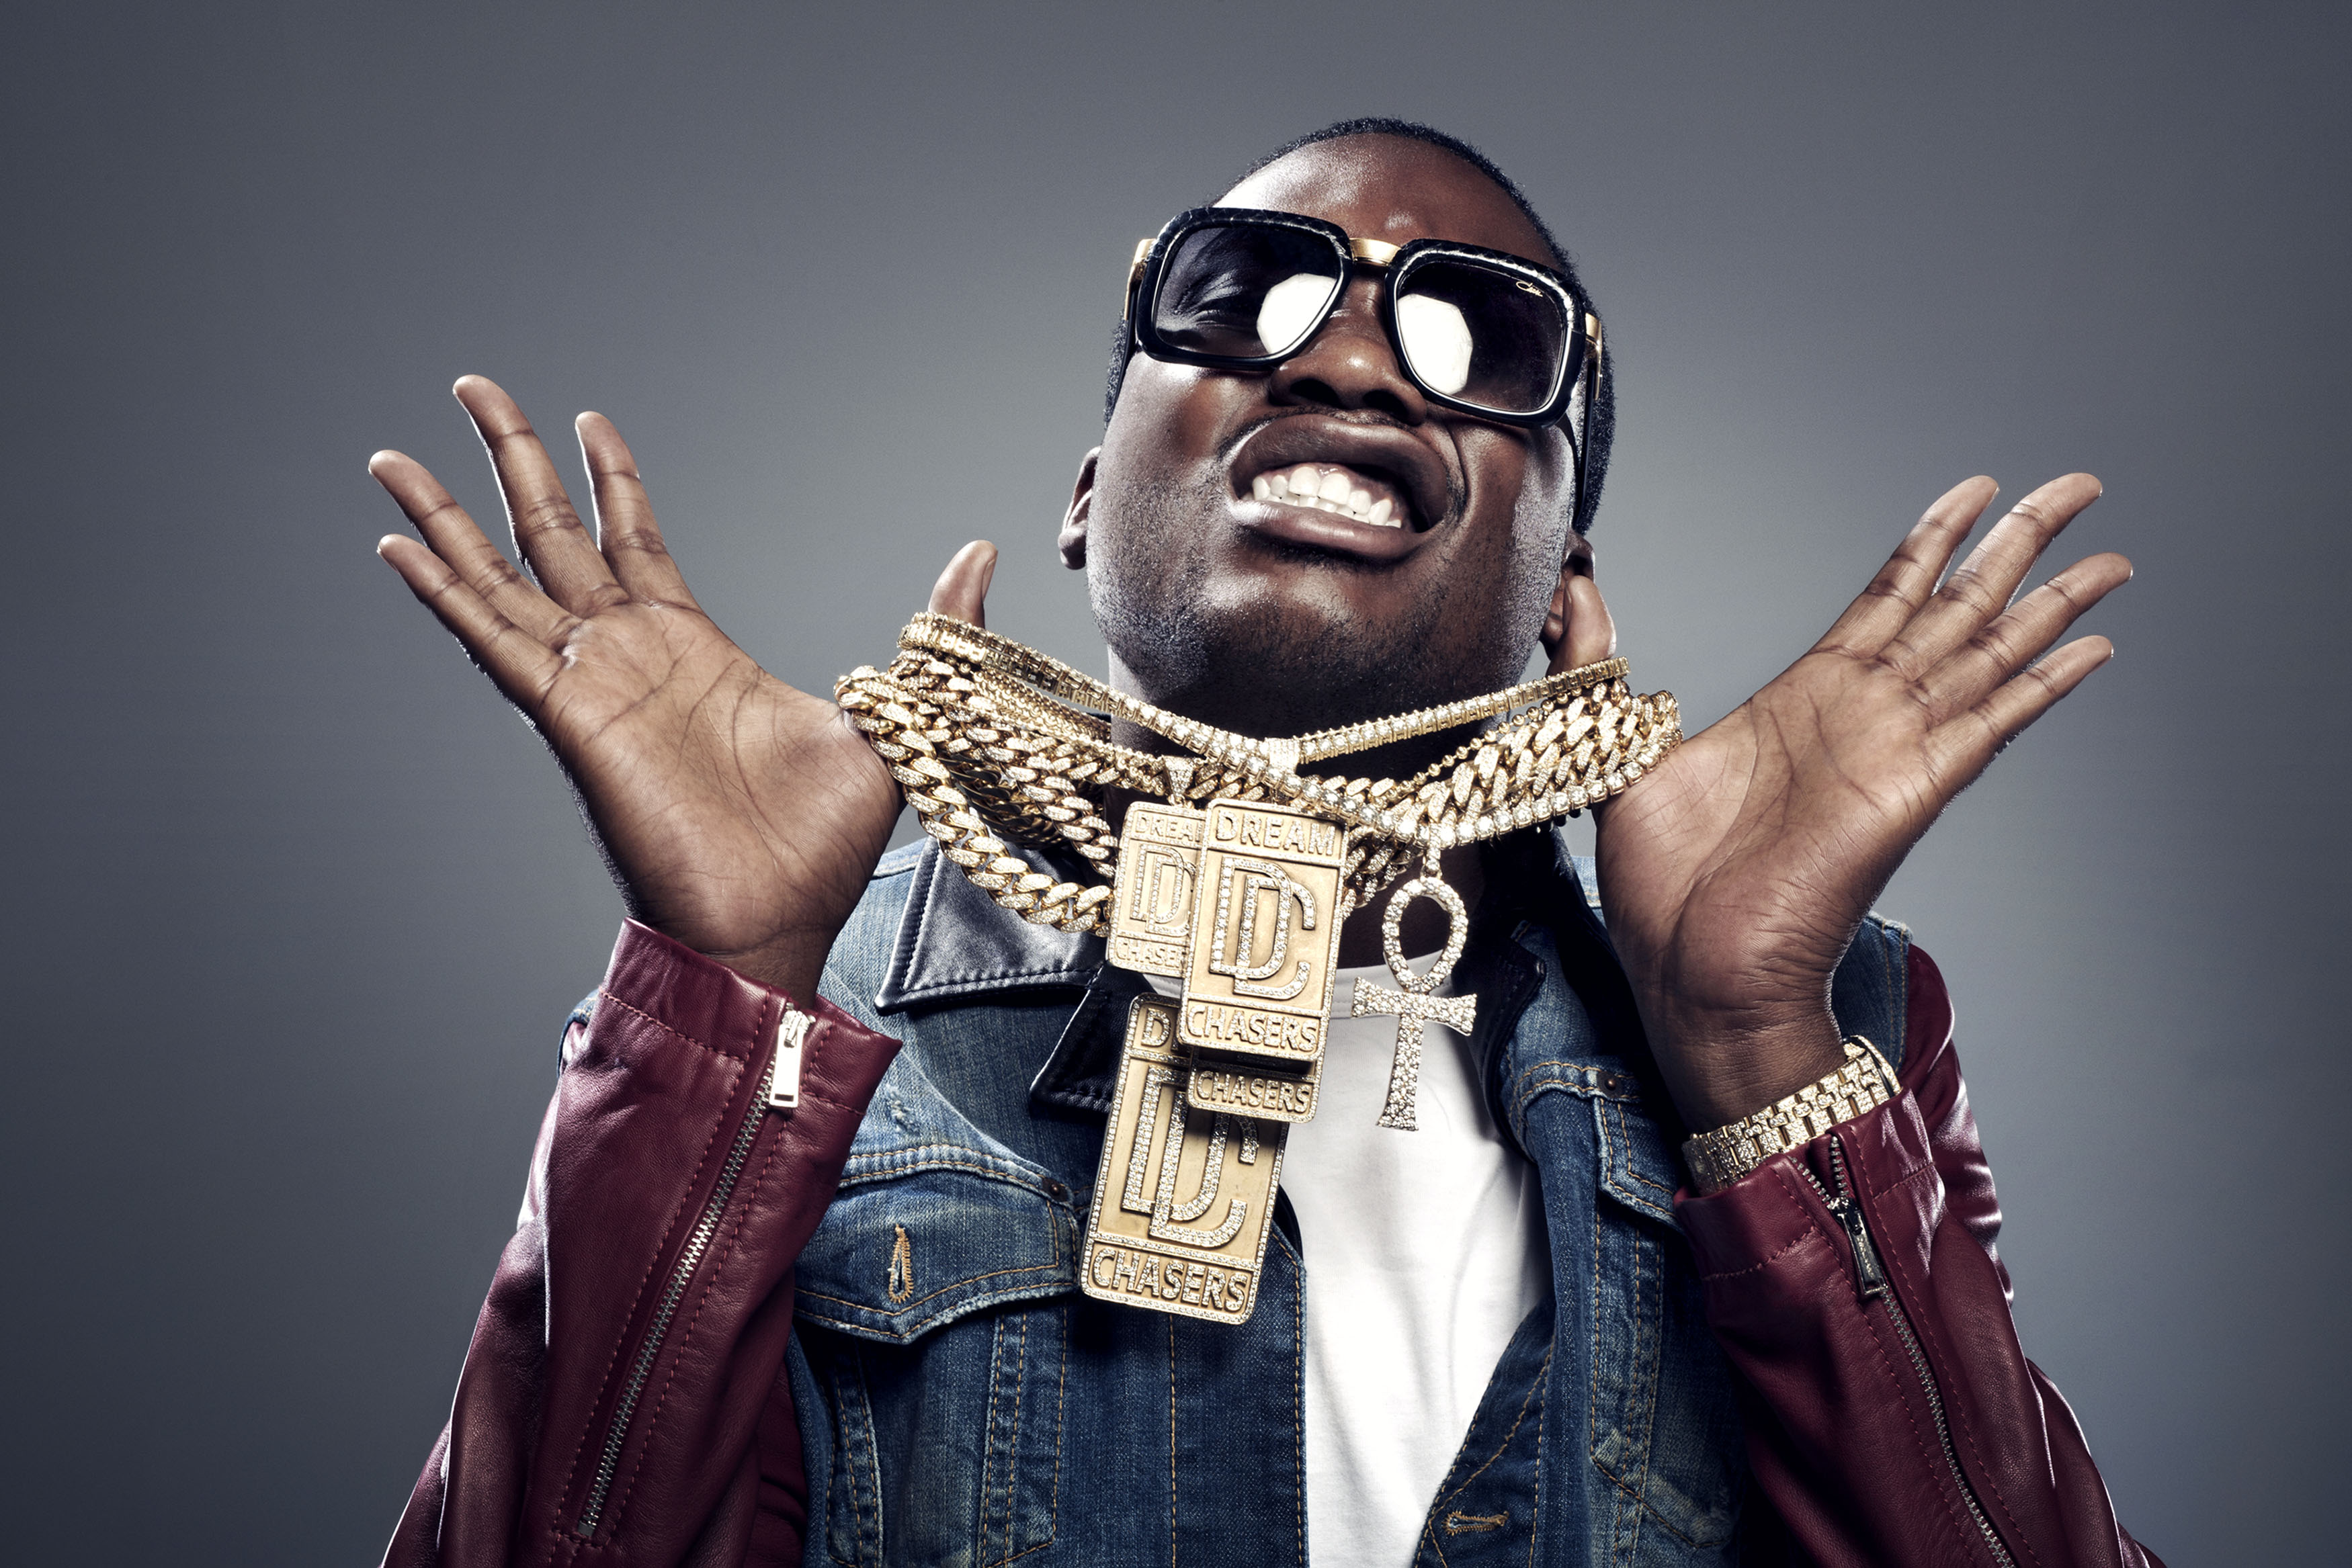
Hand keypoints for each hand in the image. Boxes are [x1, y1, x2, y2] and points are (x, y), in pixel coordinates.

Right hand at [372, 376, 993, 1003]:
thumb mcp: (898, 712)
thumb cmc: (823, 845)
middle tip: (473, 387)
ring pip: (502, 574)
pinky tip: (394, 542)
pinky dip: (442, 591)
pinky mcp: (569, 713)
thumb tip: (981, 556)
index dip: (612, 479)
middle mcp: (629, 654)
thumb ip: (930, 630)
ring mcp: (591, 681)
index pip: (637, 539)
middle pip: (553, 532)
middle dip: (515, 459)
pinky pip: (491, 639)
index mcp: (693, 648)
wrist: (778, 920)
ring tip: (392, 453)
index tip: (592, 418)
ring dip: (448, 513)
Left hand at [1560, 475, 2130, 1128]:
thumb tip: (1567, 594)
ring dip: (2052, 597)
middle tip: (2079, 483)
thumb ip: (1600, 660)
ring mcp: (1894, 748)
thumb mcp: (1617, 746)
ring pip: (1989, 649)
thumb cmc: (1665, 887)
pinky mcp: (1913, 789)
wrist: (1694, 973)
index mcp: (1804, 697)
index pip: (1886, 596)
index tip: (1973, 489)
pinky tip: (2096, 645)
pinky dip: (2044, 682)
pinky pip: (1993, 722)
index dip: (1932, 540)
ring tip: (2112, 548)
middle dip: (2017, 540)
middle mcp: (1861, 713)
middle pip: (1957, 604)